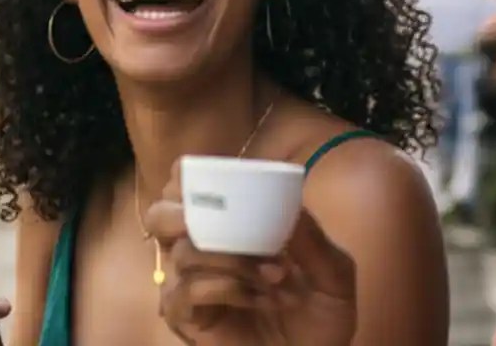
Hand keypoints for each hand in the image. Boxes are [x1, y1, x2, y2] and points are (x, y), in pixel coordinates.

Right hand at [143, 162, 356, 345]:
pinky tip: (259, 300)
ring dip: (234, 260)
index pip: (184, 187)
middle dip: (190, 213)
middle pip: (161, 215)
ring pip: (183, 252)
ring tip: (277, 277)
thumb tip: (289, 203)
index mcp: (226, 227)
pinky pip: (185, 291)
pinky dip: (227, 290)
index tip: (220, 181)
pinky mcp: (186, 318)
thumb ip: (314, 239)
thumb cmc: (318, 316)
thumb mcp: (334, 274)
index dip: (187, 177)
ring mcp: (189, 285)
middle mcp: (200, 250)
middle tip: (231, 225)